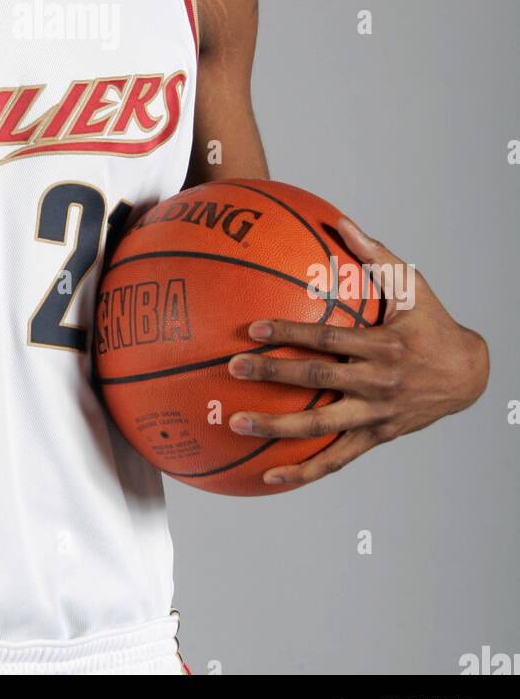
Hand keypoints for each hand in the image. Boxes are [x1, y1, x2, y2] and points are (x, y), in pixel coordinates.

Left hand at [227, 214, 489, 486]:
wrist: (467, 375)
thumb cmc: (432, 322)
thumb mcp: (411, 284)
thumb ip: (374, 254)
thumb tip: (339, 221)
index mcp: (383, 346)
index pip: (328, 340)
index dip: (289, 333)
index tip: (253, 328)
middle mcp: (377, 384)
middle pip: (316, 382)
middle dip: (272, 375)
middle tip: (231, 368)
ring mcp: (375, 417)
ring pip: (320, 428)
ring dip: (276, 429)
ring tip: (236, 424)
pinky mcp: (375, 439)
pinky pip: (335, 460)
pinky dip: (302, 472)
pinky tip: (267, 478)